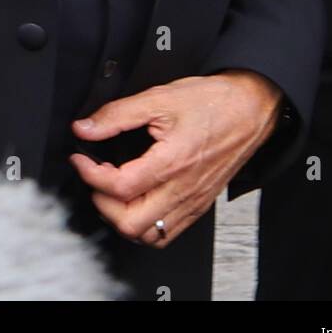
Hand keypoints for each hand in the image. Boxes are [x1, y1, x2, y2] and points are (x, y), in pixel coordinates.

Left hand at [68, 70, 282, 247]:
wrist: (250, 108)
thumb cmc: (212, 102)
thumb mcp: (159, 97)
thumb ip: (117, 115)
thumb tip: (85, 128)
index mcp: (172, 162)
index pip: (119, 187)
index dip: (90, 174)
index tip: (81, 159)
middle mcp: (183, 189)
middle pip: (130, 223)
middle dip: (103, 202)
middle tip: (96, 177)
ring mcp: (192, 201)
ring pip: (148, 235)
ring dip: (122, 218)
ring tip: (114, 191)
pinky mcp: (199, 205)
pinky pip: (167, 233)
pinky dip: (145, 226)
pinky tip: (138, 202)